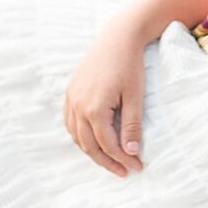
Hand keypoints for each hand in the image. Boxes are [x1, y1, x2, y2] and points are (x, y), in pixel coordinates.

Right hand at [63, 18, 147, 177]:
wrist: (117, 37)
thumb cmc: (130, 65)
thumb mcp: (135, 95)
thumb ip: (132, 124)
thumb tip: (131, 151)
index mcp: (94, 110)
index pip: (107, 145)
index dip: (122, 159)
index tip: (137, 167)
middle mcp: (78, 107)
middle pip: (89, 146)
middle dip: (107, 161)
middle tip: (124, 171)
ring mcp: (71, 99)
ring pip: (77, 136)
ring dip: (92, 151)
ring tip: (110, 159)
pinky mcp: (70, 92)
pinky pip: (70, 123)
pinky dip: (81, 136)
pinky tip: (93, 139)